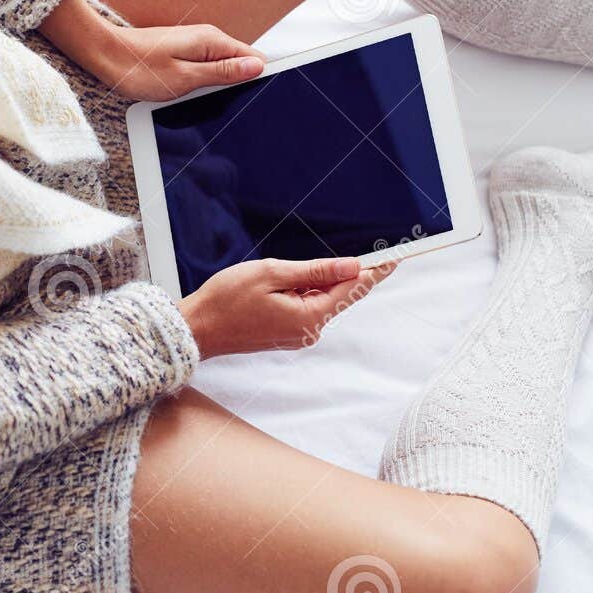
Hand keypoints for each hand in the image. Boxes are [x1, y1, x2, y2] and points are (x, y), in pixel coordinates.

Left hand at [91, 23, 265, 100]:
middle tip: (231, 107)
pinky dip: (207, 83)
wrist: (104, 55)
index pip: (255, 58)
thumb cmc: (139, 69)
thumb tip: (257, 67)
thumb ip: (223, 72)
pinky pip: (208, 68)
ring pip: (224, 67)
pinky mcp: (184, 52)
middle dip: (243, 84)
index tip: (263, 98)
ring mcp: (195, 45)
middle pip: (242, 63)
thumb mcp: (185, 78)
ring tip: (211, 103)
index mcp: (213, 41)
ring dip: (223, 85)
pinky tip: (197, 96)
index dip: (263, 77)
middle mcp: (208, 39)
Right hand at [178, 256, 396, 357]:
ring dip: (318, 282)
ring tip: (288, 272)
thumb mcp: (272, 274)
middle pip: (339, 295)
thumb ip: (315, 271)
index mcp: (309, 317)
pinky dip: (305, 291)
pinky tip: (286, 283)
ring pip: (321, 300)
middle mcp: (309, 331)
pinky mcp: (287, 334)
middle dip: (347, 273)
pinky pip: (306, 307)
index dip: (374, 271)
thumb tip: (353, 266)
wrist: (197, 328)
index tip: (396, 259)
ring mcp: (298, 335)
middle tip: (373, 257)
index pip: (351, 288)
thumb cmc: (227, 299)